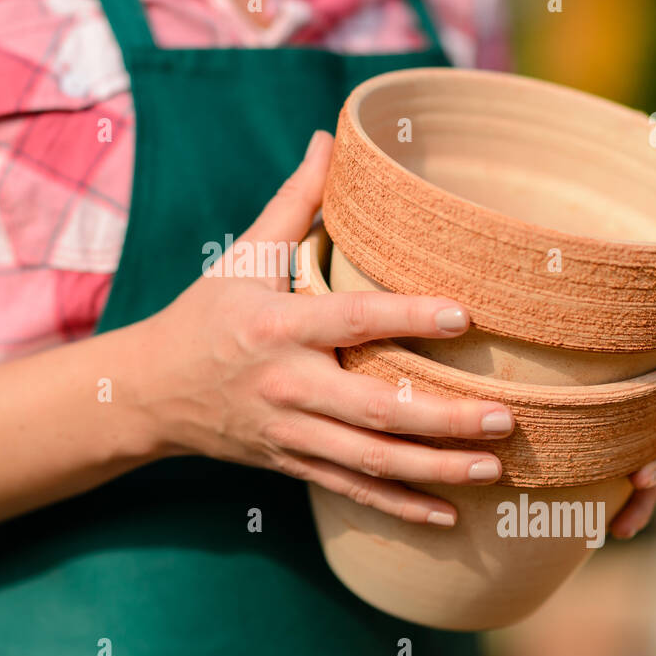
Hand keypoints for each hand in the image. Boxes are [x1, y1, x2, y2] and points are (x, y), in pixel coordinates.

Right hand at [137, 131, 515, 525]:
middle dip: (443, 418)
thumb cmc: (204, 314)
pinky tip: (447, 516)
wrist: (149, 393)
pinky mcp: (291, 463)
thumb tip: (328, 138)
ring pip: (370, 461)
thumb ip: (293, 202)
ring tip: (494, 468)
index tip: (465, 316)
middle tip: (505, 416)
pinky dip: (398, 507)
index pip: (351, 321)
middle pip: (374, 410)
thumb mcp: (241, 256)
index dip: (407, 318)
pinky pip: (351, 491)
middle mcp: (286, 385)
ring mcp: (290, 433)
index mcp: (277, 326)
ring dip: (435, 470)